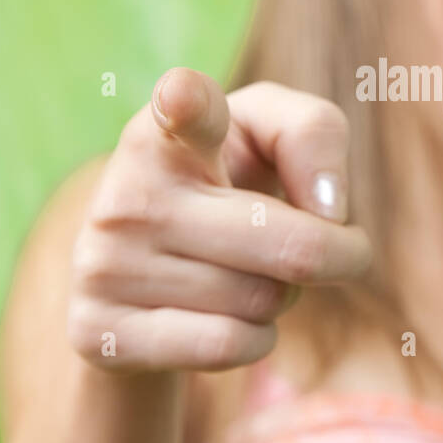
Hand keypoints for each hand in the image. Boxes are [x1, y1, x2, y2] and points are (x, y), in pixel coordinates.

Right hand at [67, 68, 371, 372]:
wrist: (139, 272)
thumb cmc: (226, 185)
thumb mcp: (266, 135)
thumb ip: (313, 134)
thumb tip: (327, 213)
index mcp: (165, 129)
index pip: (182, 109)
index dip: (188, 103)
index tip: (182, 97)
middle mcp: (129, 191)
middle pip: (294, 245)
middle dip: (337, 254)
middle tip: (341, 250)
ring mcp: (106, 264)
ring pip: (263, 301)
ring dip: (282, 297)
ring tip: (247, 275)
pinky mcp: (101, 332)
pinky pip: (229, 345)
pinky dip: (256, 340)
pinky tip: (228, 319)